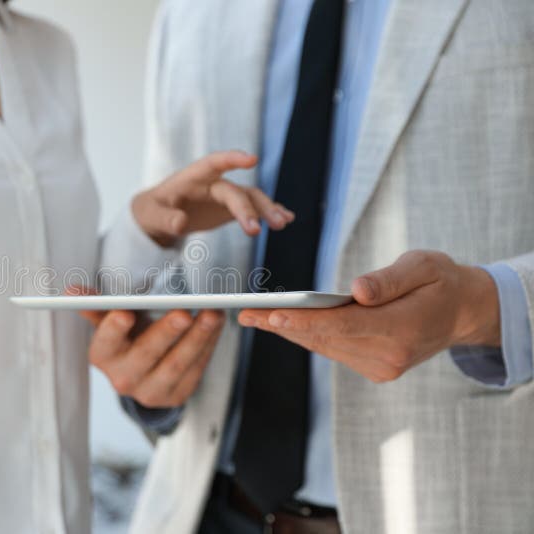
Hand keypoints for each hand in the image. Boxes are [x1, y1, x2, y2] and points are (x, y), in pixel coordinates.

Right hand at [71, 287, 224, 406]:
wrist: (146, 372)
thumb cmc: (129, 337)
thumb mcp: (112, 321)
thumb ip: (97, 305)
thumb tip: (72, 290)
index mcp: (103, 357)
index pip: (105, 343)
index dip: (113, 329)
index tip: (124, 313)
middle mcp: (123, 379)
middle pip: (146, 353)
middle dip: (167, 332)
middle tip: (184, 311)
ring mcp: (151, 391)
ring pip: (177, 363)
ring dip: (198, 337)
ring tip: (213, 313)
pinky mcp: (177, 395)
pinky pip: (196, 369)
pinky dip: (208, 345)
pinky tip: (216, 325)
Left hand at [132, 150, 294, 245]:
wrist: (158, 217)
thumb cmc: (152, 211)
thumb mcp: (151, 215)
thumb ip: (165, 218)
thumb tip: (180, 223)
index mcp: (192, 178)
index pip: (214, 163)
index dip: (232, 159)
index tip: (252, 159)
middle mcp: (213, 183)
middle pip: (236, 191)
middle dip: (247, 208)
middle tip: (256, 229)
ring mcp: (224, 196)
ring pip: (251, 198)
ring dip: (267, 209)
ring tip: (282, 223)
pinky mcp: (230, 209)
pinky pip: (254, 208)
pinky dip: (269, 212)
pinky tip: (286, 219)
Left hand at [237, 251, 500, 382]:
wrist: (463, 312)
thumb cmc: (441, 281)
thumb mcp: (424, 267)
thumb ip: (390, 280)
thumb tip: (357, 290)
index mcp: (401, 330)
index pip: (342, 326)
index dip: (304, 321)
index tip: (271, 316)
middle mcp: (389, 357)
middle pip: (326, 339)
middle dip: (282, 326)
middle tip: (244, 314)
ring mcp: (381, 367)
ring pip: (325, 347)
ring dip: (289, 333)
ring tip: (253, 317)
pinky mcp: (375, 368)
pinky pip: (334, 349)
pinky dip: (308, 336)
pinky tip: (282, 324)